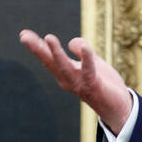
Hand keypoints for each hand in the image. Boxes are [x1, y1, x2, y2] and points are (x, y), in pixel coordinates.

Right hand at [18, 30, 132, 132]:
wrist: (117, 107)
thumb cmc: (103, 85)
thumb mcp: (92, 62)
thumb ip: (82, 51)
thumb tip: (72, 42)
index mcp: (65, 73)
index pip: (48, 57)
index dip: (37, 46)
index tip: (23, 34)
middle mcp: (68, 79)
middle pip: (50, 62)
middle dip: (38, 49)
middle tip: (24, 37)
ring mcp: (79, 83)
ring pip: (64, 66)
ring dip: (56, 53)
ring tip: (48, 38)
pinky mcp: (93, 85)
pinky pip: (88, 70)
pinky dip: (86, 59)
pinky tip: (84, 47)